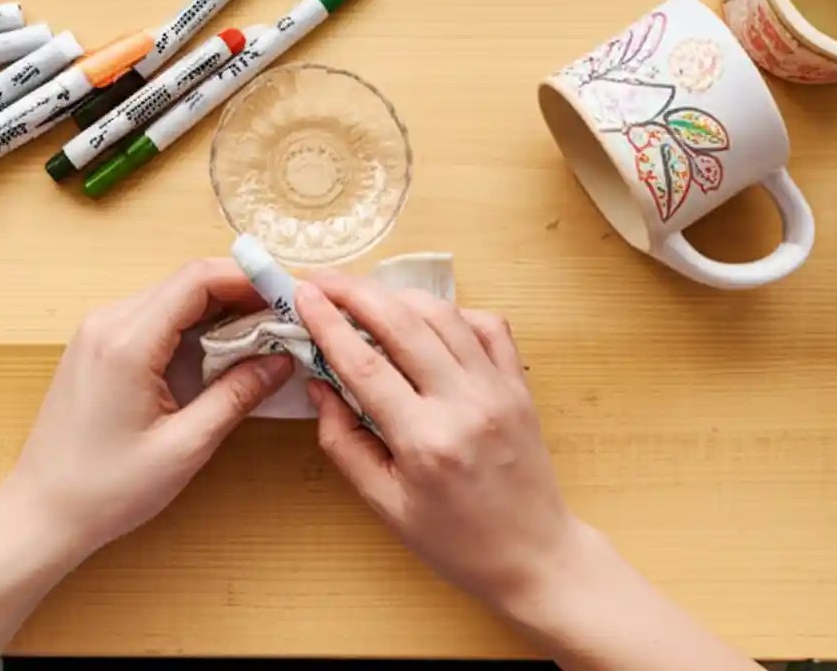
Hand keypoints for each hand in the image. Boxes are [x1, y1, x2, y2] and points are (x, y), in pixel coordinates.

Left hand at [7, 259, 293, 557]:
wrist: (41, 512)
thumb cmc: (107, 489)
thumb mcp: (184, 447)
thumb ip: (236, 396)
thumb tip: (281, 361)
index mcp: (127, 343)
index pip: (197, 279)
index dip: (249, 279)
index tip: (288, 297)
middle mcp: (107, 323)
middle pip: (185, 282)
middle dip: (240, 293)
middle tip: (285, 319)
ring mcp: (96, 332)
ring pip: (170, 297)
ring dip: (218, 309)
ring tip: (262, 336)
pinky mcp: (95, 347)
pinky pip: (152, 316)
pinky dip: (191, 324)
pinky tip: (219, 351)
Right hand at [297, 271, 585, 610]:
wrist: (534, 556)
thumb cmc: (455, 540)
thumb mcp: (384, 504)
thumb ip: (343, 442)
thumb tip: (319, 385)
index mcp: (425, 442)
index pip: (365, 365)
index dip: (328, 324)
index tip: (302, 295)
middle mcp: (465, 406)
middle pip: (403, 324)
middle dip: (356, 292)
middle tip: (322, 280)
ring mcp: (498, 389)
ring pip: (444, 314)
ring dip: (398, 296)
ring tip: (364, 295)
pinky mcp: (519, 385)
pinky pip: (486, 325)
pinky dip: (450, 311)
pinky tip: (424, 319)